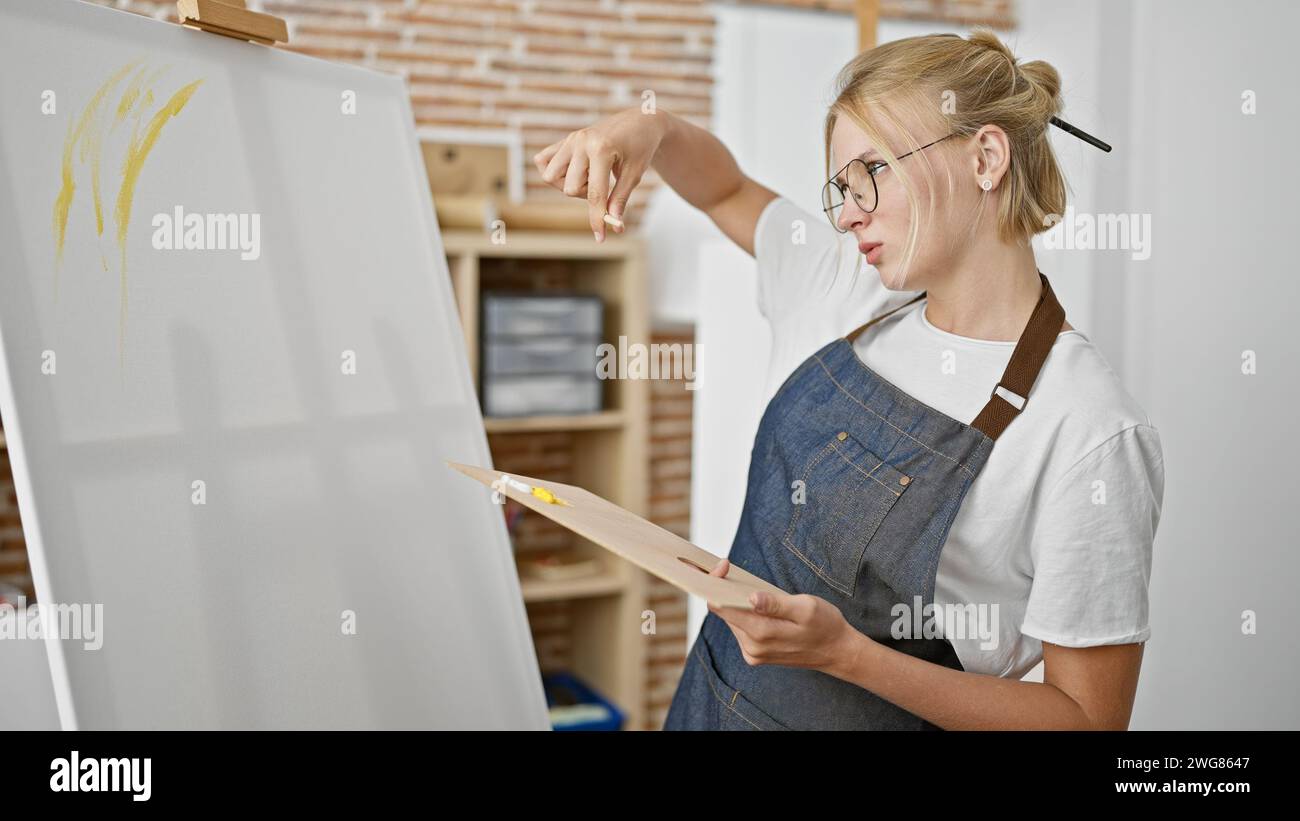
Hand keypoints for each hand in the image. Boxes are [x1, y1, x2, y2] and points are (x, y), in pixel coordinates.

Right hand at [532, 108, 667, 240]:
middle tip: (605, 184)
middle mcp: (581, 142)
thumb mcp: (634, 174)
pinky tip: (573, 170)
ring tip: (590, 176)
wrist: (640, 121)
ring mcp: (571, 139)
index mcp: (600, 149)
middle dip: (586, 195)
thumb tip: (614, 226)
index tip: (601, 238)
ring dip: (569, 184)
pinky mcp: (566, 139)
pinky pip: (543, 160)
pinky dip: (553, 170)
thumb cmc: (641, 148)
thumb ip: (620, 199)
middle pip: (568, 188)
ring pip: (551, 176)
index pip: (594, 194)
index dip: (597, 219)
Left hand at [705, 558, 863, 675]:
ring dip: (735, 603)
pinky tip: (753, 603)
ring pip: (732, 620)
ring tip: (741, 585)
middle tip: (726, 568)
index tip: (721, 566)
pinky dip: (743, 614)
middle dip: (724, 591)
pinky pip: (741, 629)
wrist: (837, 651)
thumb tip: (751, 597)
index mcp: (762, 633)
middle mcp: (752, 647)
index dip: (717, 584)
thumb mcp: (807, 607)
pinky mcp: (756, 654)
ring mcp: (753, 653)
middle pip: (725, 613)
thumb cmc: (825, 625)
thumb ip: (777, 604)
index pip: (722, 607)